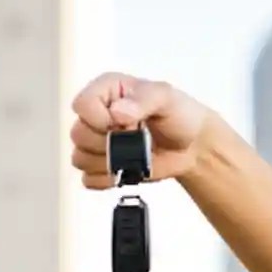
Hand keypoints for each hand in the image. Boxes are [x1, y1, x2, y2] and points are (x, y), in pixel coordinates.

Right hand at [69, 72, 209, 188]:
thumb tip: (117, 112)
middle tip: (134, 139)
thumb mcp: (165, 97)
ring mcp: (98, 143)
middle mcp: (98, 115)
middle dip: (108, 142)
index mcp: (106, 91)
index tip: (125, 123)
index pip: (82, 105)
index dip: (100, 118)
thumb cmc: (179, 114)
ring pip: (79, 158)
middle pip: (78, 134)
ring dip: (107, 162)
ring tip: (133, 154)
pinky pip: (89, 179)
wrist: (192, 145)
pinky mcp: (103, 167)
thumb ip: (141, 100)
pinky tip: (128, 170)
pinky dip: (107, 179)